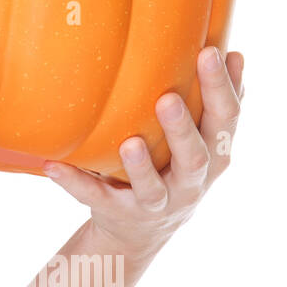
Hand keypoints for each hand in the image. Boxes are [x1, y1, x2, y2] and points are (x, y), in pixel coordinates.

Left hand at [43, 47, 244, 255]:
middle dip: (182, 129)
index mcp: (213, 157)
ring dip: (140, 166)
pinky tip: (54, 165)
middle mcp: (189, 184)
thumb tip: (233, 53)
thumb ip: (214, 105)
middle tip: (167, 99)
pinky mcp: (118, 214)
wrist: (140, 234)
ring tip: (129, 143)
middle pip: (194, 159)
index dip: (221, 88)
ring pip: (152, 188)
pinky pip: (95, 198)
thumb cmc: (173, 170)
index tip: (210, 52)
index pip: (225, 121)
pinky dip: (75, 183)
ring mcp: (155, 204)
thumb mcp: (202, 143)